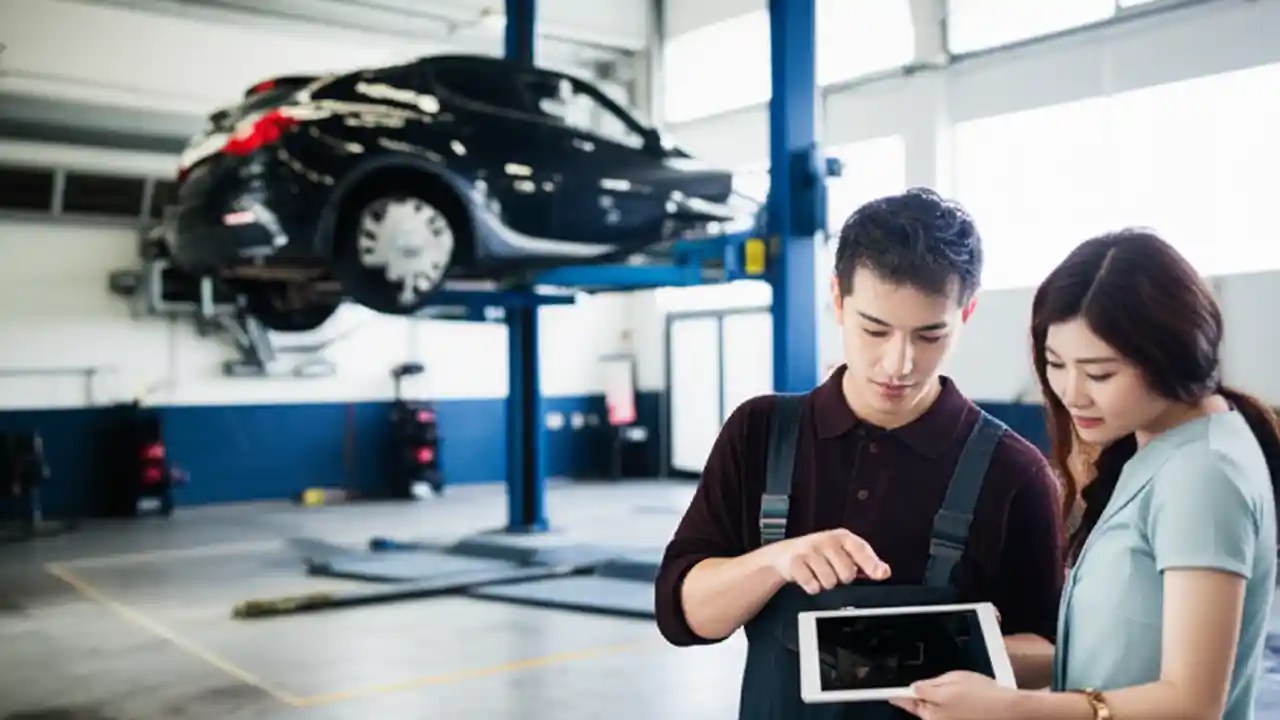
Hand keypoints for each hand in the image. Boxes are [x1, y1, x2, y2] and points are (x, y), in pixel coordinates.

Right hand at [767, 528, 889, 593]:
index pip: (860, 549)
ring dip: (826, 583)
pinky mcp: (795, 562)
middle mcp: (826, 541)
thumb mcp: (844, 553)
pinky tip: (810, 578)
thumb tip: (885, 571)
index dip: (871, 563)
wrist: (786, 555)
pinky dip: (812, 587)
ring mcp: (810, 550)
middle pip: (847, 573)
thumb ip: (867, 562)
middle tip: (833, 571)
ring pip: (829, 582)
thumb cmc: (820, 554)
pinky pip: (812, 585)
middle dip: (841, 578)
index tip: (880, 574)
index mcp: (842, 537)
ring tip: (820, 574)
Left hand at [888, 671, 1020, 719]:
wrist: (1010, 710)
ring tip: (966, 698)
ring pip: (936, 712)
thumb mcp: (954, 679)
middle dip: (928, 697)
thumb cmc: (984, 694)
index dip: (897, 696)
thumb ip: (930, 685)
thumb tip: (914, 688)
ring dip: (942, 705)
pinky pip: (947, 716)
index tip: (888, 695)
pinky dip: (953, 711)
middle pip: (922, 707)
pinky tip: (970, 705)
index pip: (907, 701)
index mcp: (931, 709)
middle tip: (950, 689)